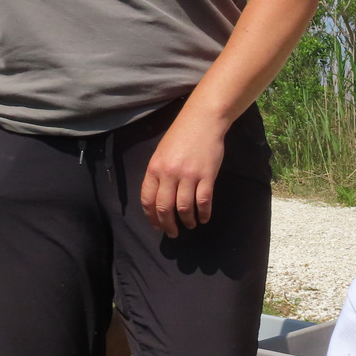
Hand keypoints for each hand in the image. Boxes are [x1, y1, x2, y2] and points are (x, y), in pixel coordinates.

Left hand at [140, 114, 226, 237]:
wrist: (202, 121)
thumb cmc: (181, 136)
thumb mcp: (162, 153)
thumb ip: (159, 174)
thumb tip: (159, 198)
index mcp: (155, 168)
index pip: (148, 200)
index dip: (152, 217)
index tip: (158, 226)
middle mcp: (169, 174)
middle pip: (165, 207)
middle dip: (168, 225)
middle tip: (173, 233)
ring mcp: (189, 175)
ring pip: (184, 207)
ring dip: (187, 221)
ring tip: (190, 225)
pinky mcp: (206, 176)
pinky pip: (203, 201)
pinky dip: (204, 213)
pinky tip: (204, 218)